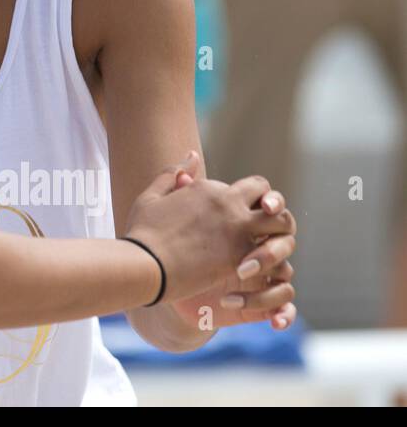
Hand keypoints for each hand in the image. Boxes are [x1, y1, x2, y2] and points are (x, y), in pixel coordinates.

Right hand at [124, 151, 296, 304]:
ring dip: (280, 235)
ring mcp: (237, 229)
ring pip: (283, 223)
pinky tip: (261, 272)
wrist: (144, 265)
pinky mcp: (242, 256)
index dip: (248, 200)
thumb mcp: (151, 197)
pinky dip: (272, 264)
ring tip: (269, 249)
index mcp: (207, 188)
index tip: (240, 218)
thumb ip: (171, 174)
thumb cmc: (143, 233)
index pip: (247, 186)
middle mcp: (227, 203)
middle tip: (266, 229)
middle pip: (271, 196)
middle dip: (274, 210)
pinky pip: (275, 256)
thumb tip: (192, 155)